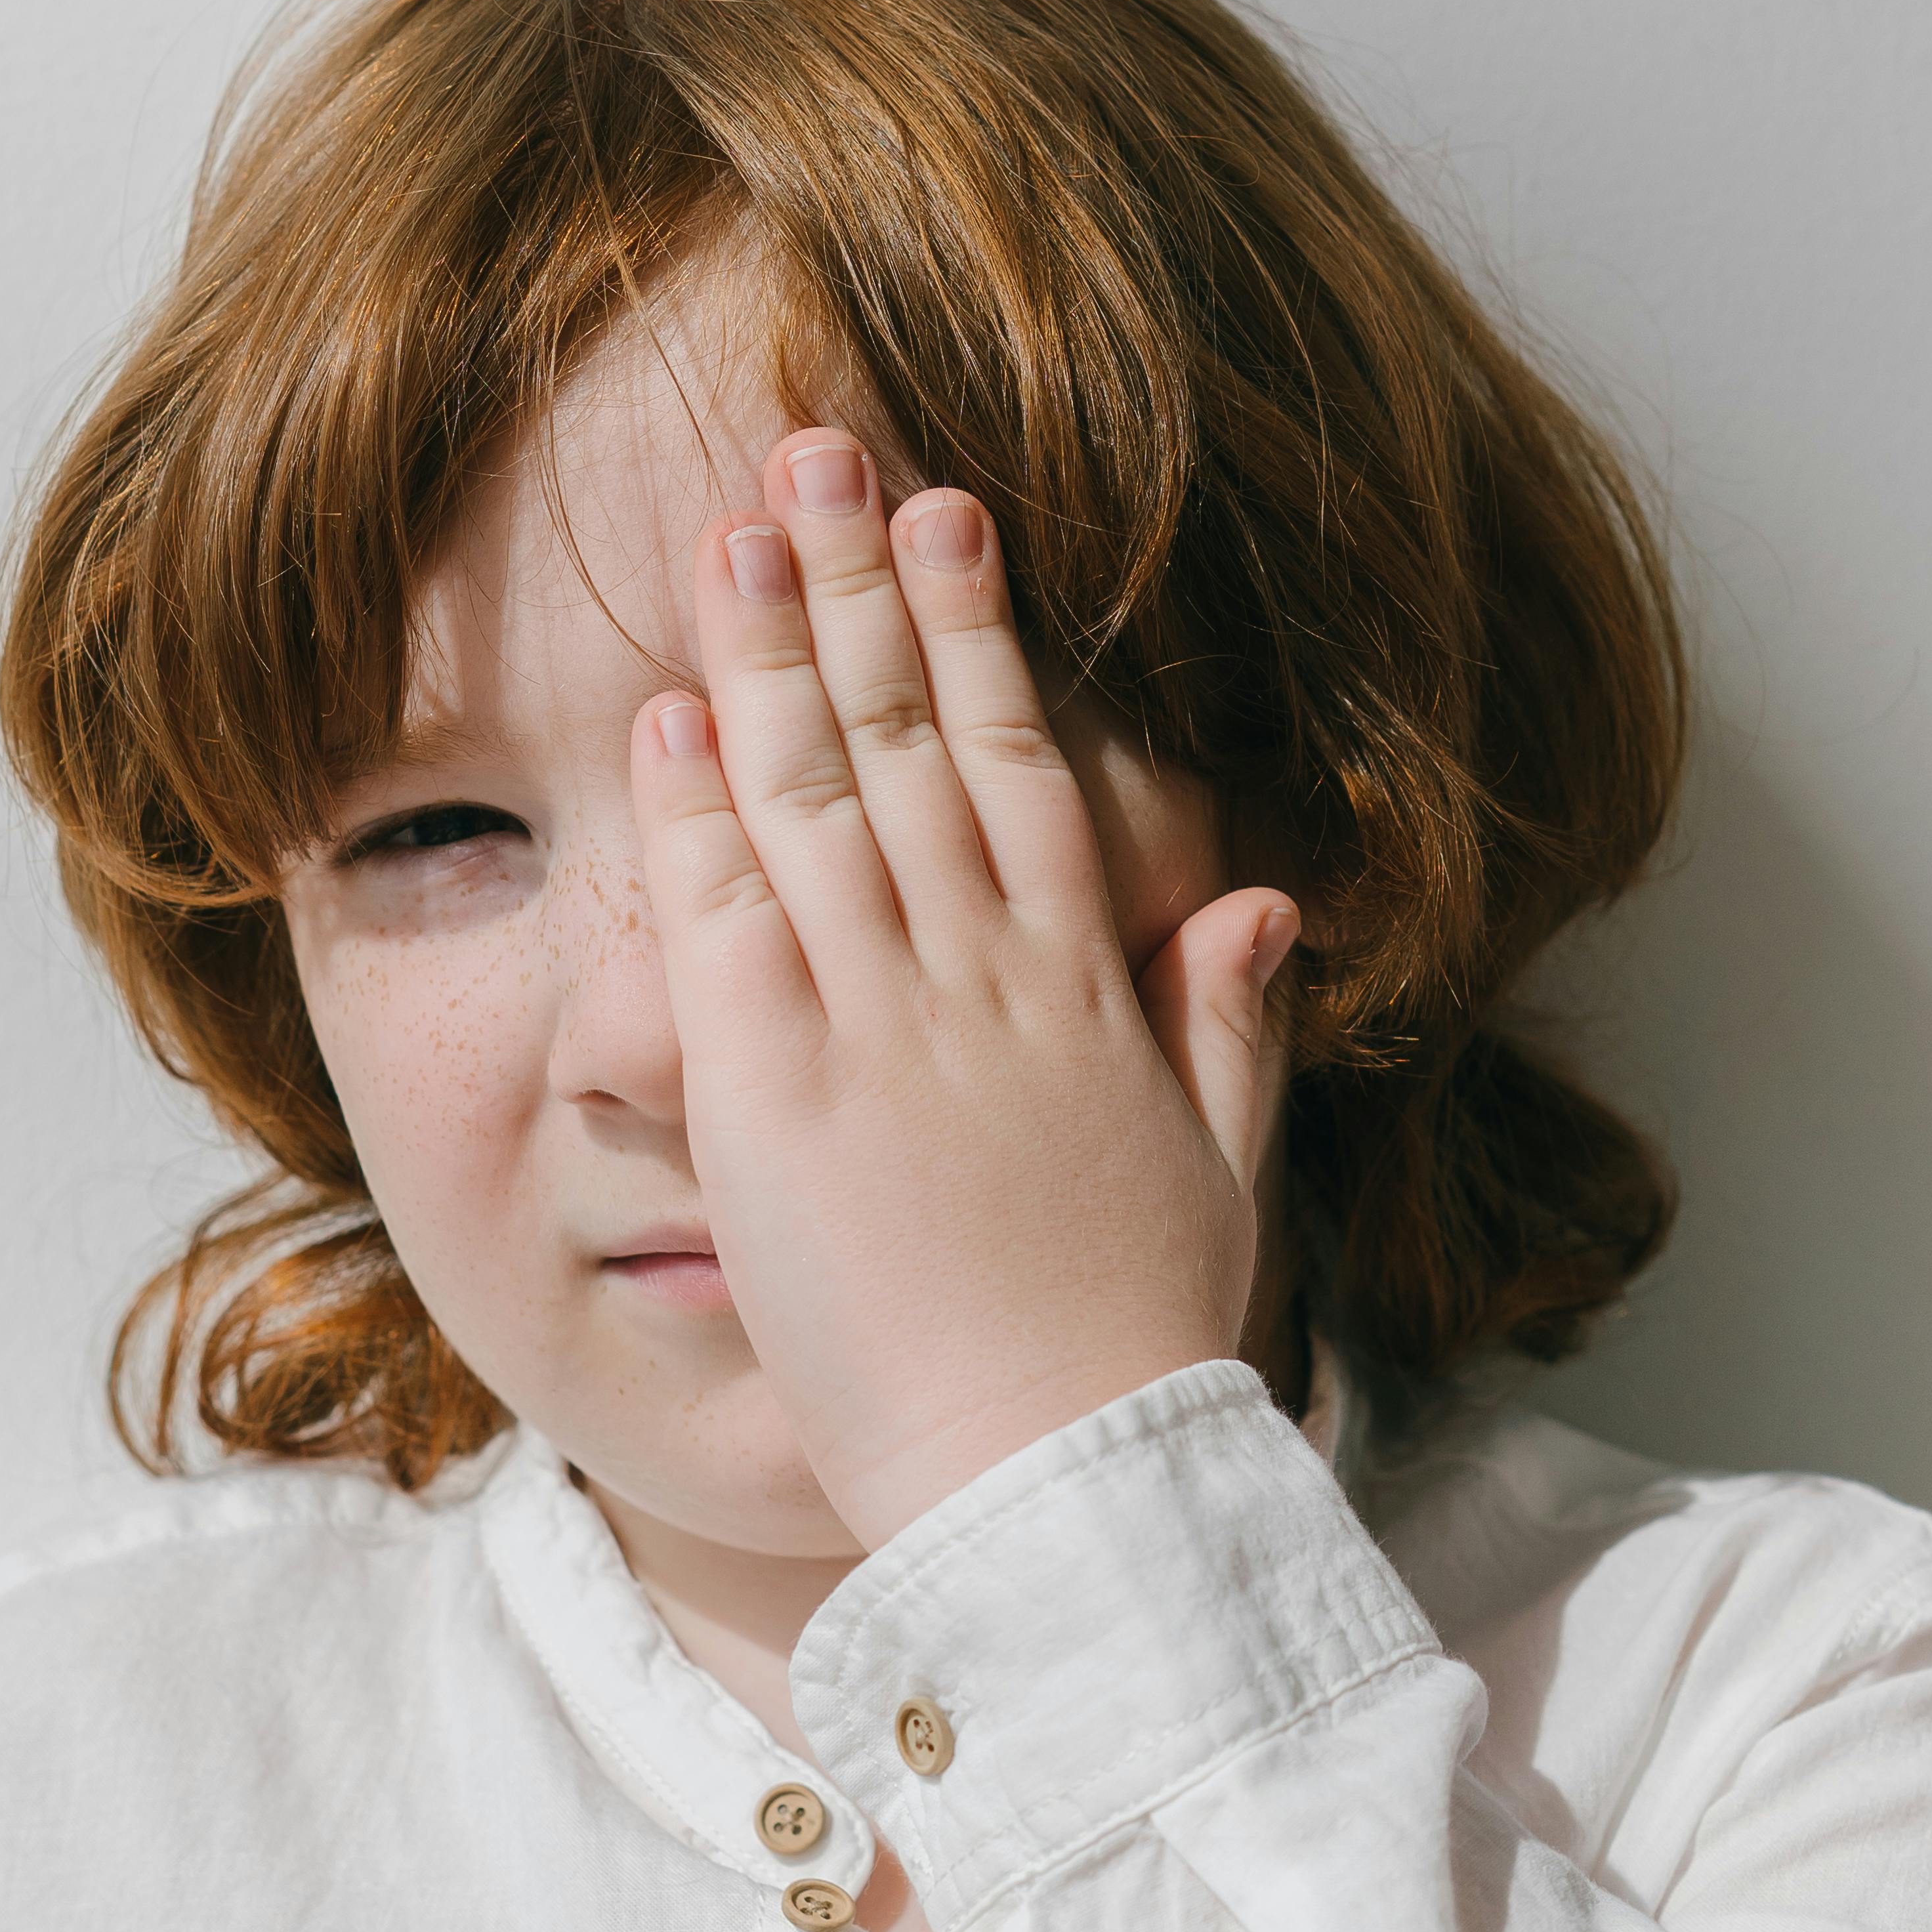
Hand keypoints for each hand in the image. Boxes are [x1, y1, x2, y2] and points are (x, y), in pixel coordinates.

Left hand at [631, 428, 1297, 1545]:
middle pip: (913, 737)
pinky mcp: (779, 1098)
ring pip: (818, 796)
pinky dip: (699, 809)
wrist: (1061, 1481)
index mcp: (1083, 989)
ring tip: (735, 527)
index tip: (949, 516)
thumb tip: (1259, 895)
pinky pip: (729, 919)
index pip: (1023, 763)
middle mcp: (980, 980)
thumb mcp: (1219, 1173)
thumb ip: (1230, 1024)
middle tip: (818, 450)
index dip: (980, 630)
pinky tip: (671, 711)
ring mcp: (878, 1028)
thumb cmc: (1137, 1351)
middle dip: (860, 585)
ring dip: (769, 651)